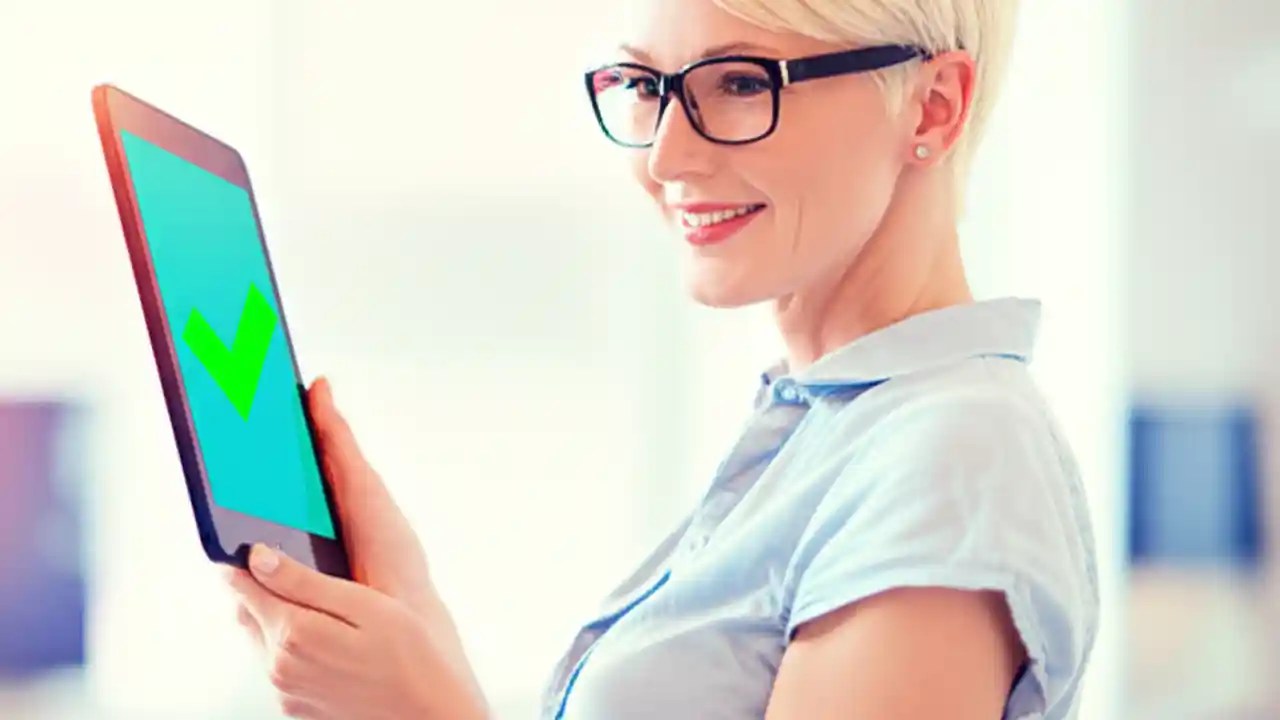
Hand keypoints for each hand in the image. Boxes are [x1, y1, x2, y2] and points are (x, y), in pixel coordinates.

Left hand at [223, 377, 487, 718]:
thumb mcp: (366, 608)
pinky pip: (276, 664)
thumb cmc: (411, 658)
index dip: (239, 554)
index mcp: (292, 634)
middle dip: (255, 582)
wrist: (428, 717)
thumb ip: (305, 582)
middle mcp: (278, 666)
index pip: (241, 584)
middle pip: (245, 610)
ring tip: (308, 592)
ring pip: (259, 638)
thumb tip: (258, 555)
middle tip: (282, 557)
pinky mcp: (294, 707)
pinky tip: (323, 632)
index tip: (243, 532)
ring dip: (271, 613)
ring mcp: (285, 691)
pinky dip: (287, 642)